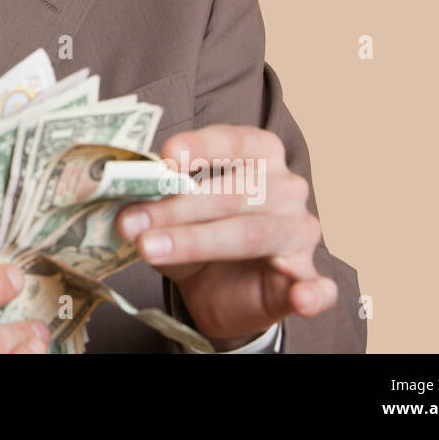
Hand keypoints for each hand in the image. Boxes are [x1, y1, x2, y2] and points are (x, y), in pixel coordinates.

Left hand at [117, 124, 338, 347]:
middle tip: (130, 223)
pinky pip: (317, 287)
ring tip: (150, 249)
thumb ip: (156, 204)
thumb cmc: (200, 234)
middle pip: (232, 192)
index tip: (167, 156)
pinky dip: (313, 293)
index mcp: (259, 155)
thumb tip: (121, 203)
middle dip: (176, 207)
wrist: (221, 289)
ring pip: (252, 234)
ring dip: (198, 242)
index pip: (233, 141)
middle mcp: (286, 188)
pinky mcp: (307, 278)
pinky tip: (301, 298)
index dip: (201, 146)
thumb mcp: (172, 214)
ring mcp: (300, 232)